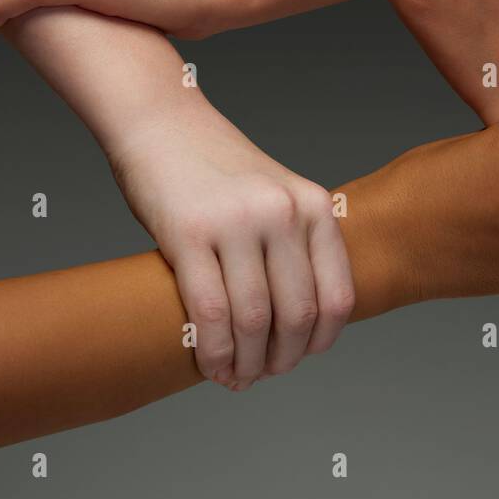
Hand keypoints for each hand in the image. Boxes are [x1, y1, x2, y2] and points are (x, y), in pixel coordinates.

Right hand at [107, 97, 354, 389]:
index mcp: (313, 206)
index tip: (300, 356)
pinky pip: (209, 313)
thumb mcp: (275, 194)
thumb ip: (293, 244)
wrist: (161, 121)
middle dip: (281, 359)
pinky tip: (210, 365)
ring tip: (236, 377)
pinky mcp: (188, 234)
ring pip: (254, 321)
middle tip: (263, 374)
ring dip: (247, 364)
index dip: (320, 341)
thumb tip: (299, 322)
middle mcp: (283, 212)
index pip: (337, 297)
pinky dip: (213, 352)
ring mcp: (237, 222)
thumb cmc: (215, 168)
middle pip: (296, 315)